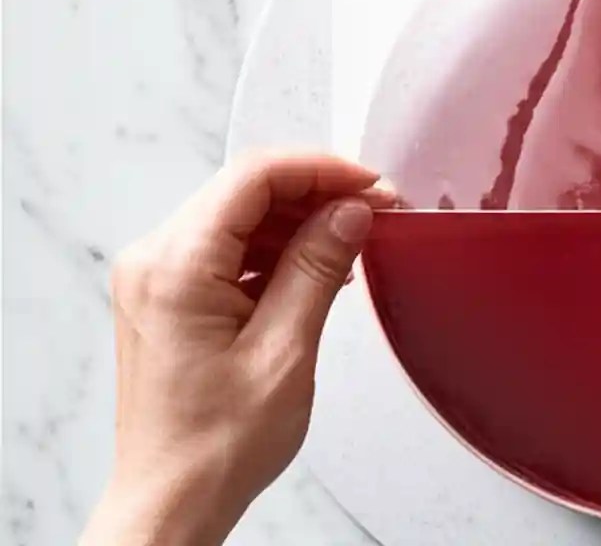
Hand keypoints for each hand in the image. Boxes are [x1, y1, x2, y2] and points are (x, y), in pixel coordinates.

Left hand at [81, 154, 395, 545]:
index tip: (371, 184)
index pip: (253, 177)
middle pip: (245, 190)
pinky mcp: (170, 296)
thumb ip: (317, 269)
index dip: (321, 169)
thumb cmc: (216, 445)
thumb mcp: (285, 350)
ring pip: (239, 215)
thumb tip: (348, 212)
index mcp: (176, 267)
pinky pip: (228, 248)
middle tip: (377, 209)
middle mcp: (155, 261)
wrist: (173, 498)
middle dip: (316, 191)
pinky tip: (318, 267)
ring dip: (299, 219)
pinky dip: (276, 248)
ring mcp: (158, 277)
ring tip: (355, 239)